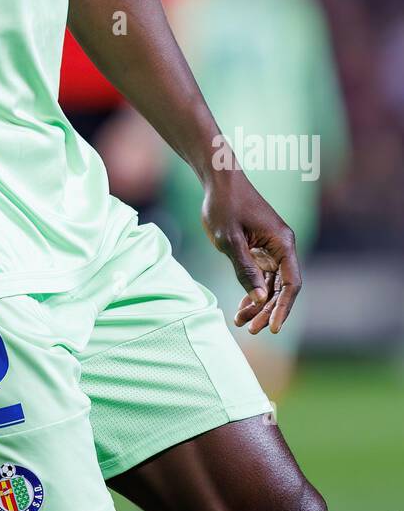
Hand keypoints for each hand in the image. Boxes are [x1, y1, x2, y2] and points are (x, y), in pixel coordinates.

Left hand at [201, 167, 301, 334]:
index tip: (274, 329)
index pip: (291, 284)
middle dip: (268, 311)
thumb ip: (245, 269)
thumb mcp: (230, 240)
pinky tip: (242, 306)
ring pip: (271, 284)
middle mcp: (282, 246)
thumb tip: (260, 298)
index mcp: (282, 243)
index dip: (284, 308)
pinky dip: (252, 290)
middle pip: (282, 288)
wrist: (218, 180)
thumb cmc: (224, 205)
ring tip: (240, 322)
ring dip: (258, 304)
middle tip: (251, 330)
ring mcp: (272, 247)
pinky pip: (261, 275)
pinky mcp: (260, 247)